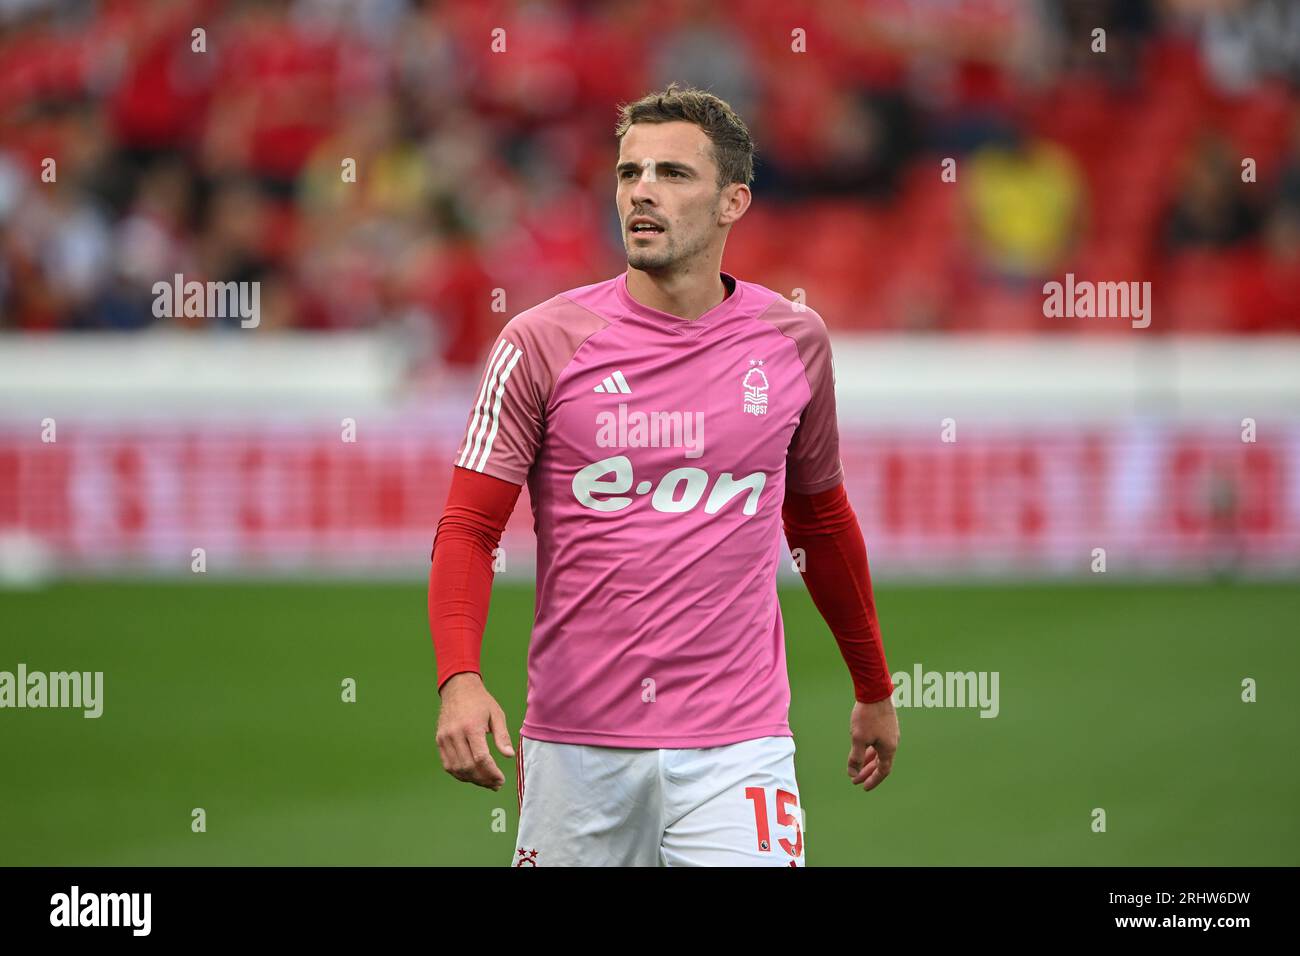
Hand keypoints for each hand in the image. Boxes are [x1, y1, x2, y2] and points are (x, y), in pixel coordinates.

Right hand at [435, 673, 515, 790]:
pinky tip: (472, 776)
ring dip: (472, 780)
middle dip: (483, 779)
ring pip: (457, 769)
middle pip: (468, 766)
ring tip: (486, 782)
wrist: (458, 688)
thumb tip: (509, 755)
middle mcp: (455, 734)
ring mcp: (445, 738)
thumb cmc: (480, 701)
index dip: (491, 773)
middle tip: (496, 784)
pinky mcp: (439, 741)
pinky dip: (460, 774)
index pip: (481, 758)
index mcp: (471, 727)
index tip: (501, 780)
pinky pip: (448, 764)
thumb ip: (502, 736)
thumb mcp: (496, 714)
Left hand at [847, 695, 898, 791]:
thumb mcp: (858, 738)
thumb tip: (852, 773)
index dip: (873, 780)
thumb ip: (856, 757)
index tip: (863, 786)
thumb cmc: (867, 715)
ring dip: (867, 761)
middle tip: (855, 779)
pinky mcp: (885, 724)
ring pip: (878, 752)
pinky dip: (870, 749)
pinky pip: (878, 743)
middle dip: (867, 772)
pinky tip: (861, 747)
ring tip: (856, 767)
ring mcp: (890, 733)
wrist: (875, 691)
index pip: (883, 771)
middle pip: (880, 763)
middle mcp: (892, 742)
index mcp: (889, 748)